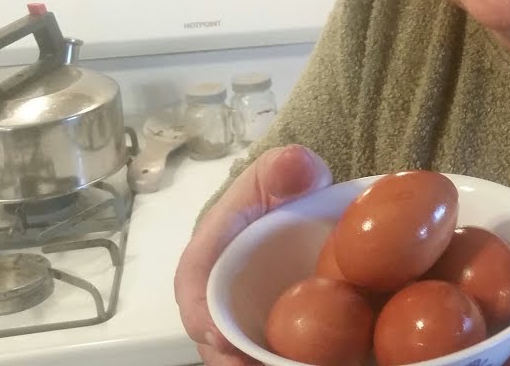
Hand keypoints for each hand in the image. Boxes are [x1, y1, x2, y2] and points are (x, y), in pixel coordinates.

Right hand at [173, 145, 332, 365]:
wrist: (307, 202)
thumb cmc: (282, 186)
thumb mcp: (283, 171)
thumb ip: (285, 167)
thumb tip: (294, 163)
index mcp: (211, 253)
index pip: (192, 285)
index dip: (200, 315)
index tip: (218, 337)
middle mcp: (220, 292)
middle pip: (213, 333)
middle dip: (227, 357)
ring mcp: (246, 313)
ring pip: (241, 349)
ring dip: (256, 364)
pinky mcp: (273, 327)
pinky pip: (272, 350)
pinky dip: (283, 361)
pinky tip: (316, 365)